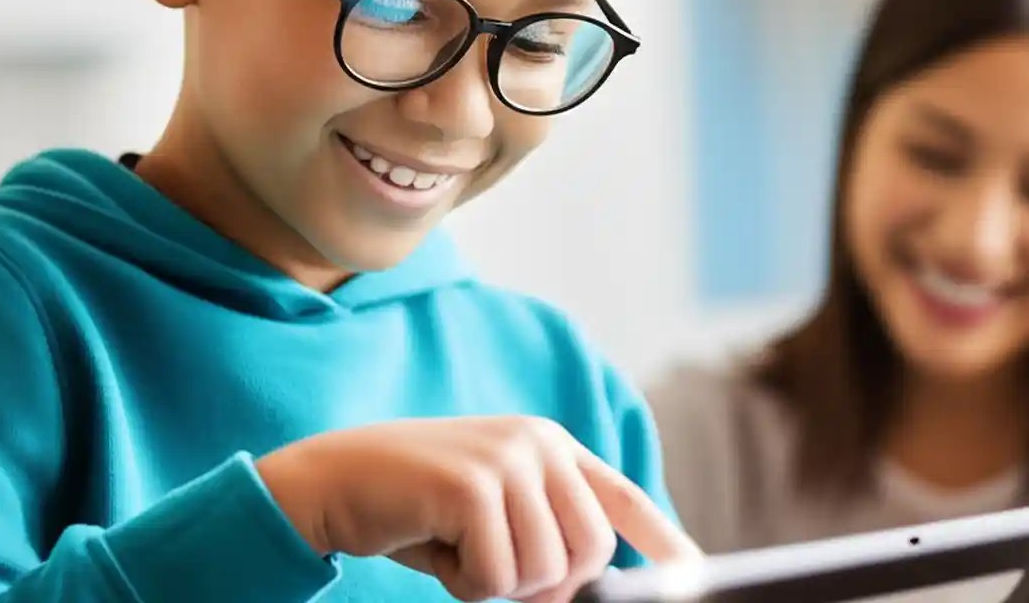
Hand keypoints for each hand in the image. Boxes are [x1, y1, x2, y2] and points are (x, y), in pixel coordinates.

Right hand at [256, 416, 700, 601]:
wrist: (334, 480)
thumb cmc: (417, 508)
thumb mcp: (493, 516)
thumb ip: (545, 535)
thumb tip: (588, 587)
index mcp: (548, 445)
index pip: (621, 497)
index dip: (663, 540)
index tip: (694, 574)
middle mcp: (537, 441)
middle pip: (592, 551)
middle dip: (550, 585)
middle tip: (494, 575)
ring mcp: (506, 456)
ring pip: (548, 570)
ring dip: (499, 584)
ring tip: (458, 549)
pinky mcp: (472, 483)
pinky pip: (498, 575)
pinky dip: (466, 583)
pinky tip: (436, 546)